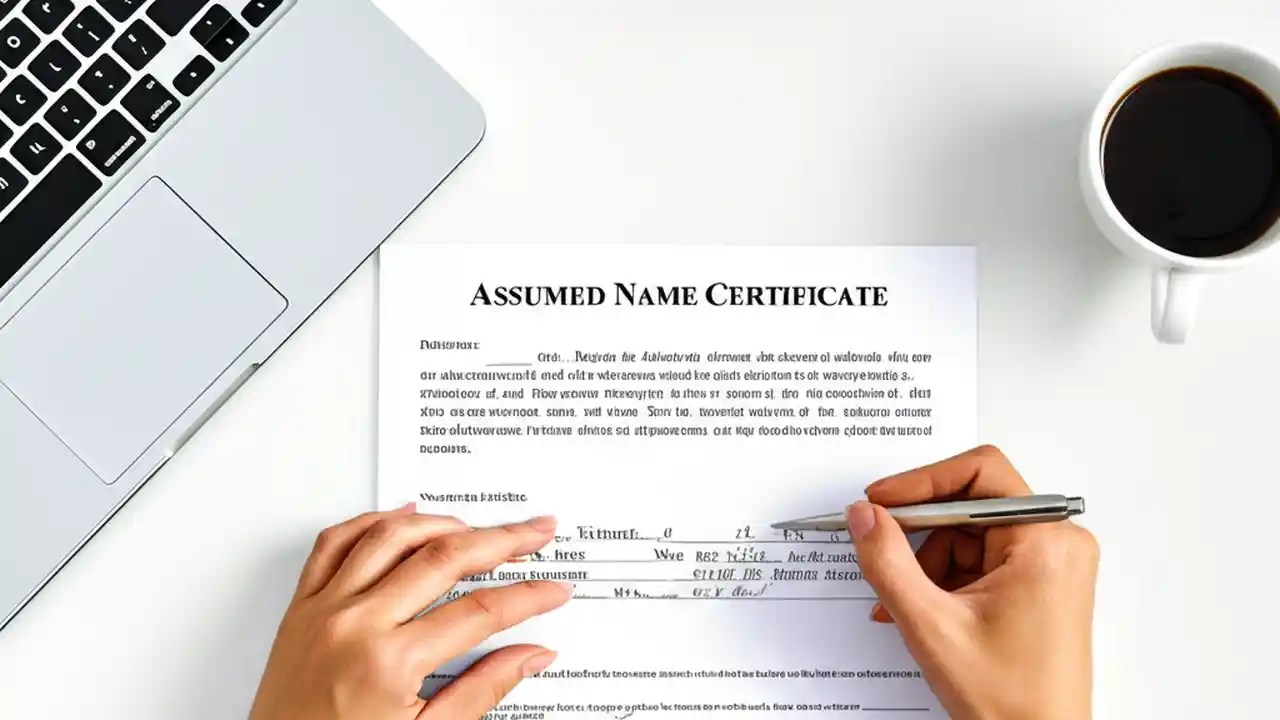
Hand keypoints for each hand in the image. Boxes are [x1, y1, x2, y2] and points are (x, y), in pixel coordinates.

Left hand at [250, 505, 571, 719]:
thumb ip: (482, 690)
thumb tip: (531, 655)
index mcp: (388, 663)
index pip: (479, 611)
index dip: (526, 596)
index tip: (552, 589)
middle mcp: (353, 625)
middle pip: (443, 558)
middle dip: (501, 540)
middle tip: (534, 533)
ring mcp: (322, 610)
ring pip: (391, 535)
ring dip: (443, 522)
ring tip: (479, 527)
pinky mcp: (299, 608)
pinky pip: (335, 542)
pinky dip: (373, 521)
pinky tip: (402, 516)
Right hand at [848, 445, 1098, 719]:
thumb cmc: (1009, 700)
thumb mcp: (930, 624)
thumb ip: (888, 562)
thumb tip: (864, 516)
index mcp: (1046, 543)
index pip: (980, 472)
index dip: (922, 481)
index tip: (882, 500)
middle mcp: (1059, 544)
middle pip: (971, 504)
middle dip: (921, 536)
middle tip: (883, 550)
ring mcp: (1052, 564)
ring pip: (970, 534)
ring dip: (929, 563)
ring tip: (908, 603)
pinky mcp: (1041, 582)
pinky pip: (982, 558)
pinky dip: (947, 578)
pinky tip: (926, 608)